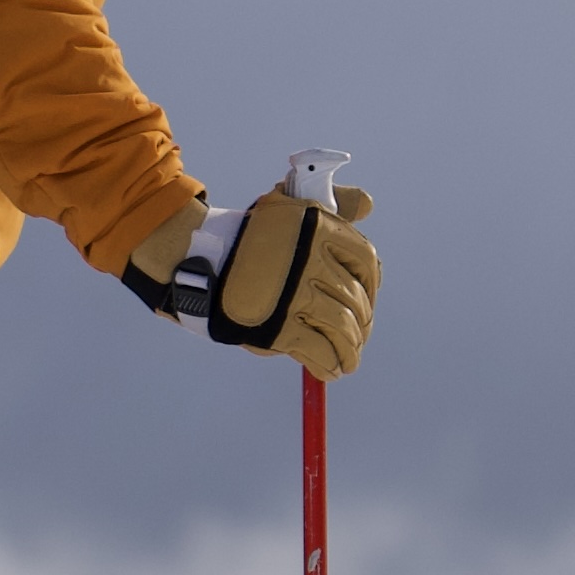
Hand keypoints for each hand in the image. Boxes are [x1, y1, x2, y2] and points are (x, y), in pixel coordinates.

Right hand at [207, 175, 376, 372]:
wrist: (203, 259)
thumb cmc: (253, 237)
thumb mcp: (294, 210)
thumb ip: (335, 205)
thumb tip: (367, 204)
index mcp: (321, 231)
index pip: (366, 262)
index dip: (371, 286)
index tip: (365, 298)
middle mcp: (313, 263)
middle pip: (356, 301)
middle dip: (361, 323)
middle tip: (358, 334)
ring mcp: (298, 296)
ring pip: (343, 329)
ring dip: (351, 350)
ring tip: (350, 360)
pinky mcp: (281, 327)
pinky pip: (319, 352)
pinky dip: (330, 365)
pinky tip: (332, 370)